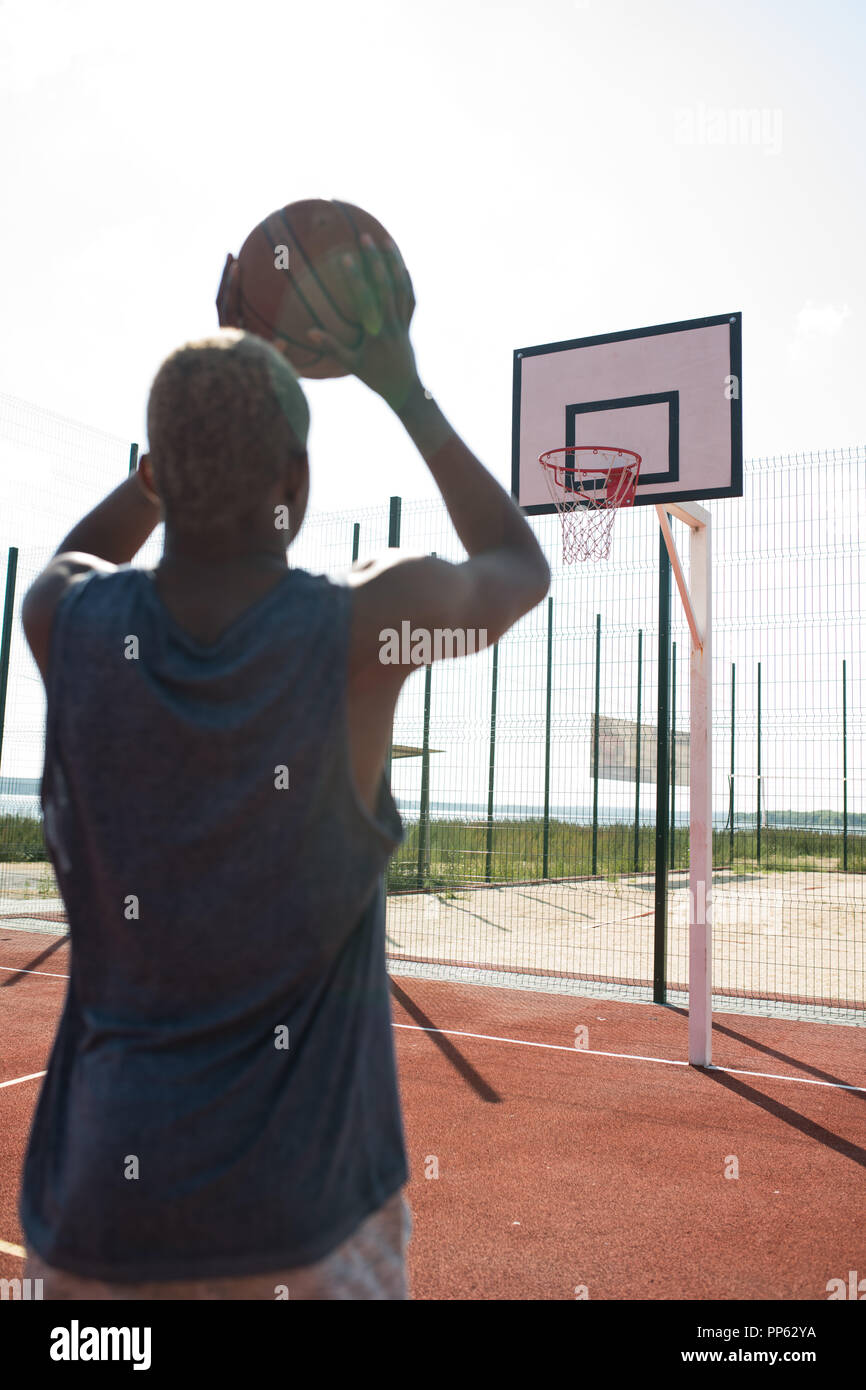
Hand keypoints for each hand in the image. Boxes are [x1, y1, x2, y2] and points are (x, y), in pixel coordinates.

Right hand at [308, 236, 419, 411]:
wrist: (404, 389)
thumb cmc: (373, 377)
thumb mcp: (350, 364)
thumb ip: (331, 347)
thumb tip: (310, 333)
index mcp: (375, 333)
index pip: (366, 300)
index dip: (356, 279)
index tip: (347, 258)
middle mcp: (392, 324)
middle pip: (386, 286)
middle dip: (377, 260)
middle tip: (366, 237)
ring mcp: (403, 322)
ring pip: (401, 287)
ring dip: (394, 262)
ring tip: (386, 241)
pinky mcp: (409, 323)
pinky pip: (411, 298)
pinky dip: (407, 280)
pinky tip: (401, 264)